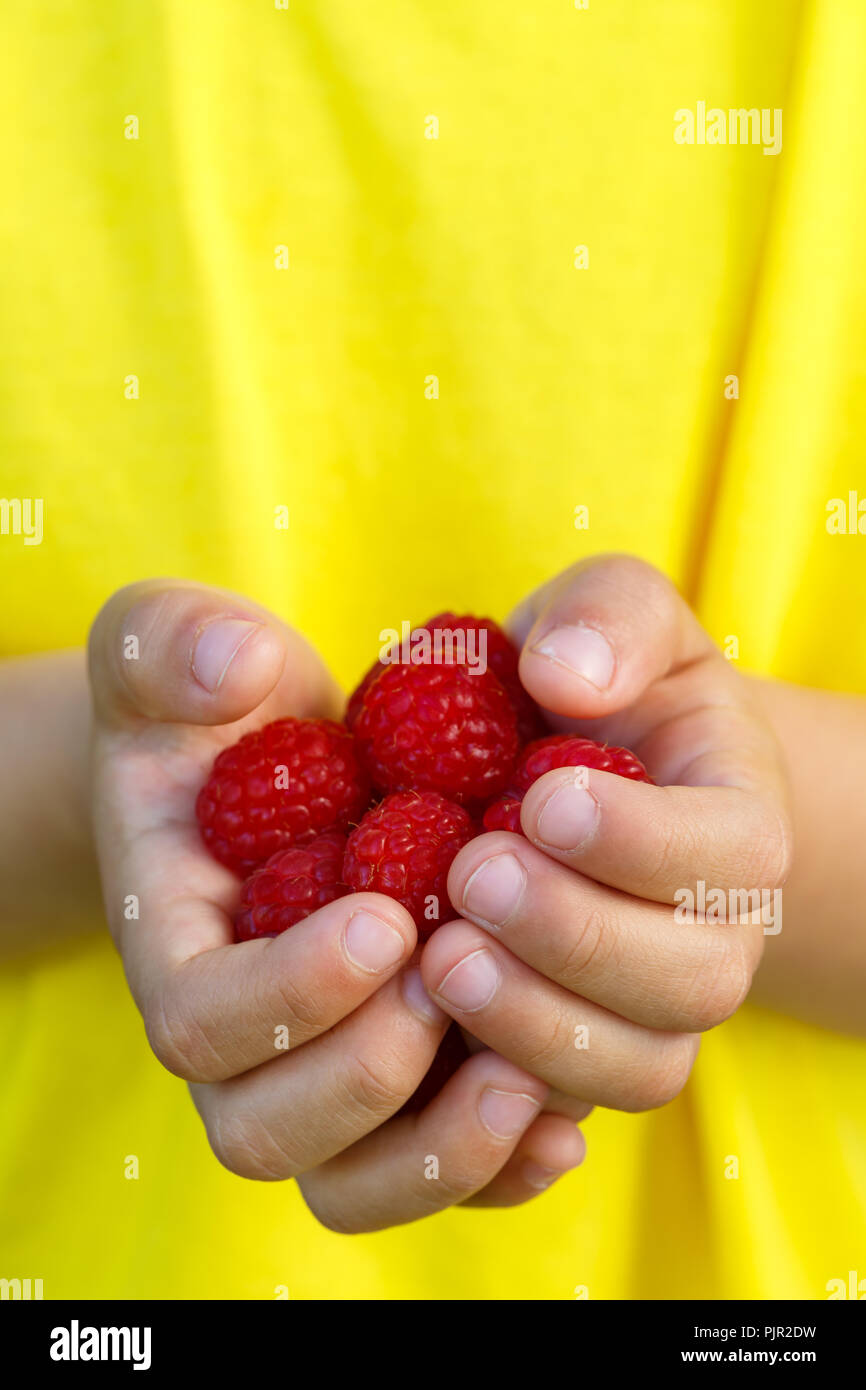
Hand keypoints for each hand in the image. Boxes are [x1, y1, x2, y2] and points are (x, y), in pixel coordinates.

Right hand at [88, 579, 586, 1231]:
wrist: (268, 747)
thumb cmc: (215, 695)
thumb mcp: (175, 640)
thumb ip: (181, 641)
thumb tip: (236, 668)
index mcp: (175, 936)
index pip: (198, 1022)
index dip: (288, 993)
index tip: (385, 916)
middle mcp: (241, 1028)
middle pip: (267, 1132)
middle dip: (366, 1076)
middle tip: (452, 976)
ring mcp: (321, 1061)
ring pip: (354, 1182)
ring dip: (441, 1149)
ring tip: (523, 1075)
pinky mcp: (402, 1075)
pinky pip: (433, 1174)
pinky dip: (497, 1169)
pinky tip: (558, 1114)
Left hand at [421, 555, 792, 1111]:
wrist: (581, 771)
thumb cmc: (602, 687)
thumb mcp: (616, 617)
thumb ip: (608, 622)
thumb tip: (566, 675)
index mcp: (739, 828)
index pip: (729, 856)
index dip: (641, 840)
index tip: (540, 799)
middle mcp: (715, 937)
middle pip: (690, 983)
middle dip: (579, 938)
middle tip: (472, 878)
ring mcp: (649, 1012)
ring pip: (634, 1068)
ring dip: (536, 1025)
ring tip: (438, 958)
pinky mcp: (578, 1058)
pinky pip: (559, 1115)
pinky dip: (499, 1103)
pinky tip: (430, 1048)